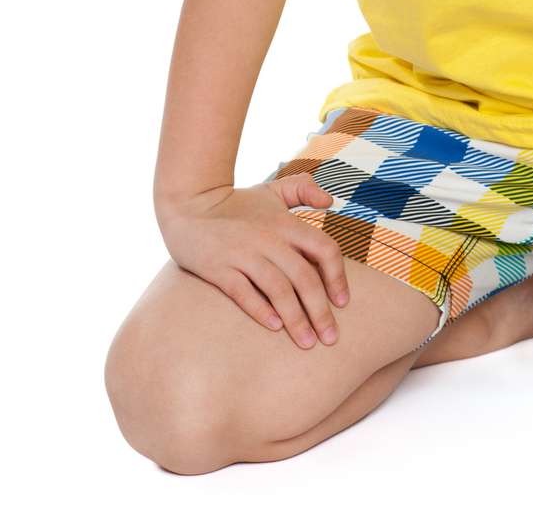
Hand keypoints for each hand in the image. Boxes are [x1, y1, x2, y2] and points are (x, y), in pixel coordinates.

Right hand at [156, 173, 349, 349]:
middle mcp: (268, 238)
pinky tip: (275, 327)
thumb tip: (330, 200)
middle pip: (304, 277)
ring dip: (296, 319)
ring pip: (277, 290)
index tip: (343, 303)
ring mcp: (243, 253)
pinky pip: (243, 292)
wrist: (189, 202)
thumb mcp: (272, 189)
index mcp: (285, 223)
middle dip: (321, 311)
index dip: (337, 277)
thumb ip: (303, 189)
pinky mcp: (218, 267)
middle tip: (330, 338)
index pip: (324, 249)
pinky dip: (260, 310)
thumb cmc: (236, 202)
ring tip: (307, 342)